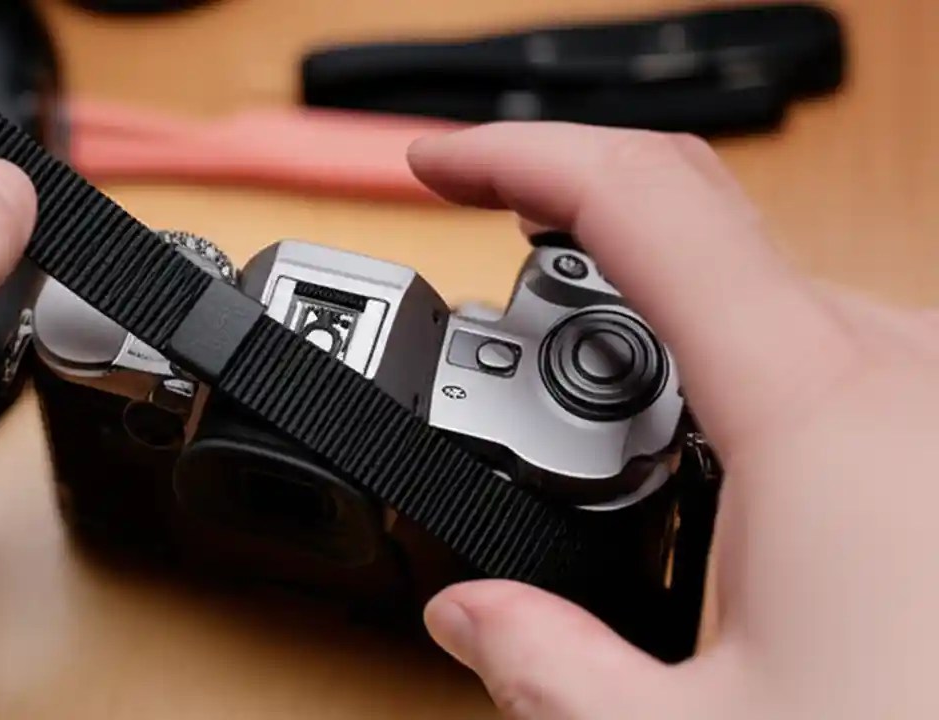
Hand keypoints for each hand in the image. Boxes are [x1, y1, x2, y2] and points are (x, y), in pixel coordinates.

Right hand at [408, 124, 938, 719]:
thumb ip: (547, 667)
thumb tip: (473, 614)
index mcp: (815, 409)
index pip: (635, 201)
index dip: (514, 156)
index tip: (444, 165)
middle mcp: (900, 371)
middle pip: (693, 236)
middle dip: (575, 276)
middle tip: (518, 377)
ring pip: (764, 300)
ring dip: (668, 349)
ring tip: (625, 460)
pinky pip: (829, 349)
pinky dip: (743, 383)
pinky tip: (730, 481)